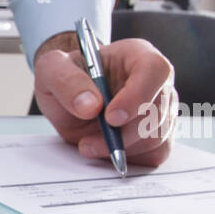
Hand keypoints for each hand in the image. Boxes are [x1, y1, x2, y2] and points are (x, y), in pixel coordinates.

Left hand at [33, 33, 176, 167]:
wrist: (71, 98)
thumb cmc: (68, 77)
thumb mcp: (52, 69)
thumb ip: (66, 81)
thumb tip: (90, 105)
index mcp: (136, 55)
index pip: (154, 70)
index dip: (137, 96)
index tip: (111, 118)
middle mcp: (156, 81)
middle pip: (157, 111)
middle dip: (121, 134)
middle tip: (87, 142)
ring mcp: (162, 109)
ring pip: (156, 136)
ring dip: (121, 149)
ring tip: (89, 144)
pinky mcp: (159, 135)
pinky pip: (155, 153)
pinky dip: (129, 158)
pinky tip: (106, 151)